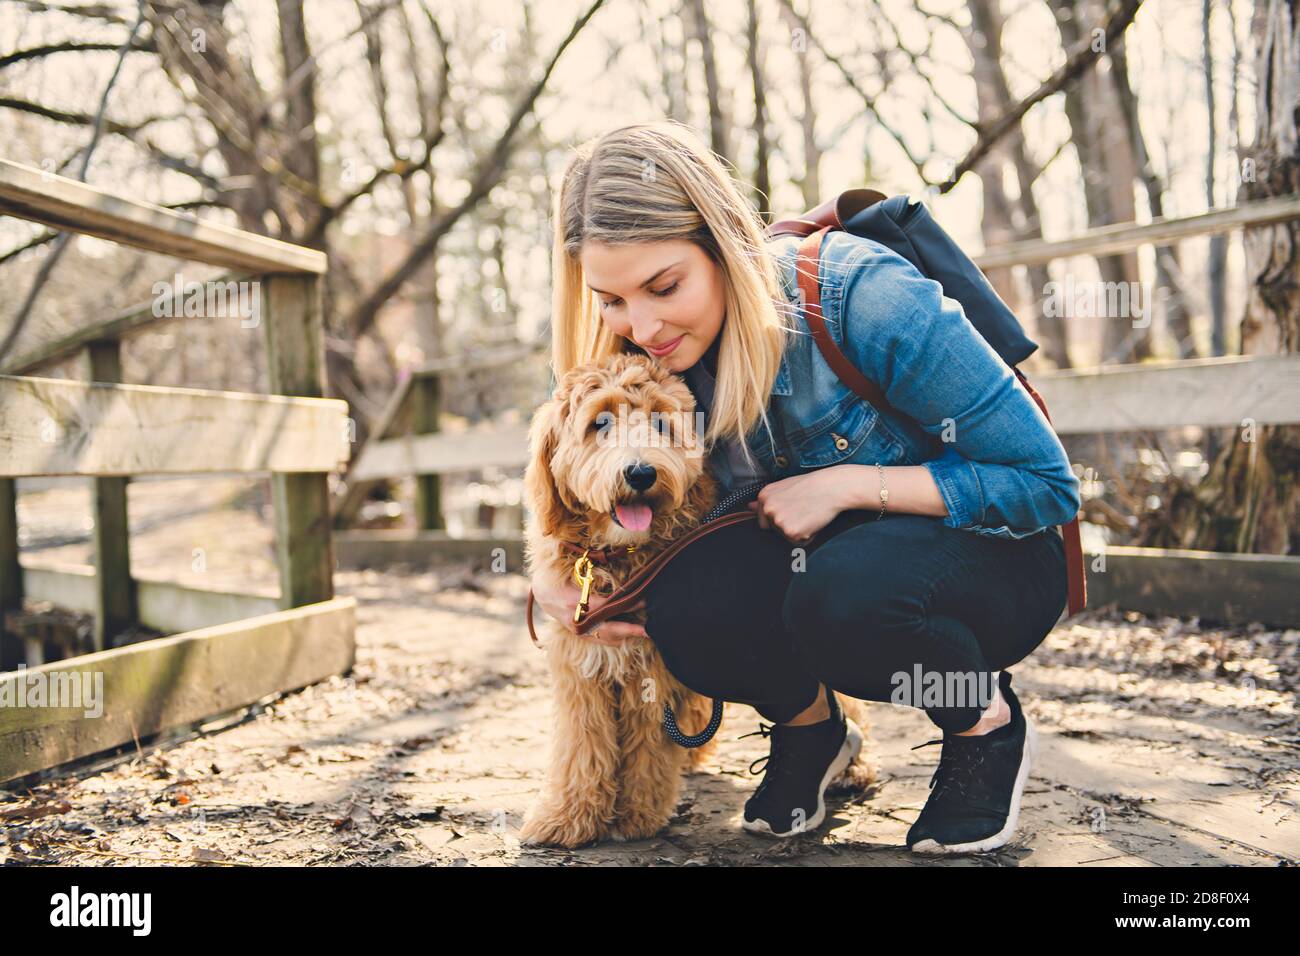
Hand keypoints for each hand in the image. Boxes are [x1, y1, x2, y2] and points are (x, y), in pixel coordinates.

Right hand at [530, 571, 648, 644]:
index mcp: (574, 602)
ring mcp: (578, 630)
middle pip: (609, 629)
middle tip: (650, 630)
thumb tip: (613, 567)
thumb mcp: (570, 570)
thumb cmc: (557, 577)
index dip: (627, 605)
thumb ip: (591, 571)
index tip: (645, 601)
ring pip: (606, 638)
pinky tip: (630, 637)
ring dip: (626, 637)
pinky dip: (616, 640)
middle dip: (631, 630)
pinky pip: (601, 641)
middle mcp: (577, 620)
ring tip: (645, 634)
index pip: (607, 607)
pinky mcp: (580, 635)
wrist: (541, 592)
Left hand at [747, 466, 855, 544]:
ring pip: (786, 537)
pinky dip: (808, 536)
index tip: (793, 510)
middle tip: (803, 511)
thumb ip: (768, 499)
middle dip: (787, 527)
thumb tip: (749, 507)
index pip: (763, 521)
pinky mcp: (791, 532)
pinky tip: (814, 520)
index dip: (780, 519)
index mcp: (764, 496)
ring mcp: (778, 521)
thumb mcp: (785, 486)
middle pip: (773, 531)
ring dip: (799, 531)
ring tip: (809, 514)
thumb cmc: (812, 486)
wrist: (833, 487)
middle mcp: (768, 508)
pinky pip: (799, 542)